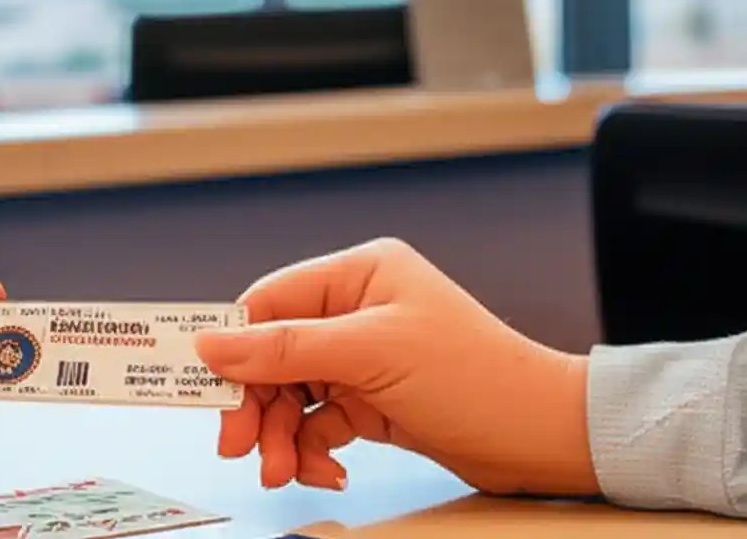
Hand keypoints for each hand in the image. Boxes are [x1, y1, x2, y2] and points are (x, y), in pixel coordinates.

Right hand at [194, 238, 595, 496]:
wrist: (543, 437)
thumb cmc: (477, 377)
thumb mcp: (372, 355)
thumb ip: (286, 349)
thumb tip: (213, 342)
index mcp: (357, 275)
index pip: (269, 304)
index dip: (231, 347)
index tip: (203, 388)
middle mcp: (356, 310)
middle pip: (273, 355)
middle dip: (257, 405)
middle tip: (241, 447)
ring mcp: (363, 356)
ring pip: (292, 394)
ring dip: (281, 435)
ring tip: (283, 471)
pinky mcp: (372, 398)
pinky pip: (319, 422)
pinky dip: (312, 449)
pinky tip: (324, 470)